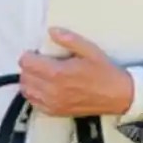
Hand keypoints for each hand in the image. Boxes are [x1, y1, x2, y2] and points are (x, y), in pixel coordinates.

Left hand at [18, 27, 133, 117]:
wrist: (118, 96)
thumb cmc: (104, 72)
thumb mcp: (89, 50)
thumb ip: (69, 39)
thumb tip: (51, 30)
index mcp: (58, 73)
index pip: (27, 63)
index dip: (29, 55)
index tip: (37, 52)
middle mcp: (52, 90)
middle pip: (24, 76)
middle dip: (29, 66)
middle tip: (40, 62)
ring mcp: (53, 103)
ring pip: (26, 90)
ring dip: (29, 80)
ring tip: (41, 74)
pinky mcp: (56, 112)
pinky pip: (34, 102)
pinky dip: (34, 93)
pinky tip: (44, 87)